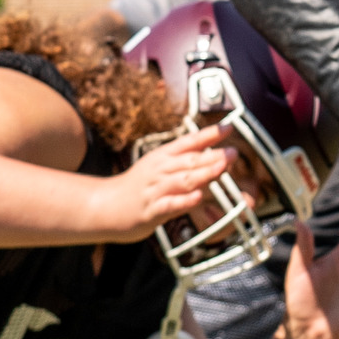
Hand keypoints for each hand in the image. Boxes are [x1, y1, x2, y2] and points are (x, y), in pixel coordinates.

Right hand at [88, 127, 239, 241]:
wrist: (105, 205)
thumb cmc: (138, 187)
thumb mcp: (158, 167)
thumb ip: (185, 162)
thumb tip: (214, 155)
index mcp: (163, 157)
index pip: (189, 141)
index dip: (209, 134)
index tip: (228, 127)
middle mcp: (160, 170)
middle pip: (189, 161)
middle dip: (213, 156)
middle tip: (234, 152)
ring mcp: (155, 190)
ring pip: (182, 180)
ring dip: (203, 174)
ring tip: (221, 168)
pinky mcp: (150, 210)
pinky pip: (169, 204)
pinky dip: (184, 200)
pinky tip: (197, 197)